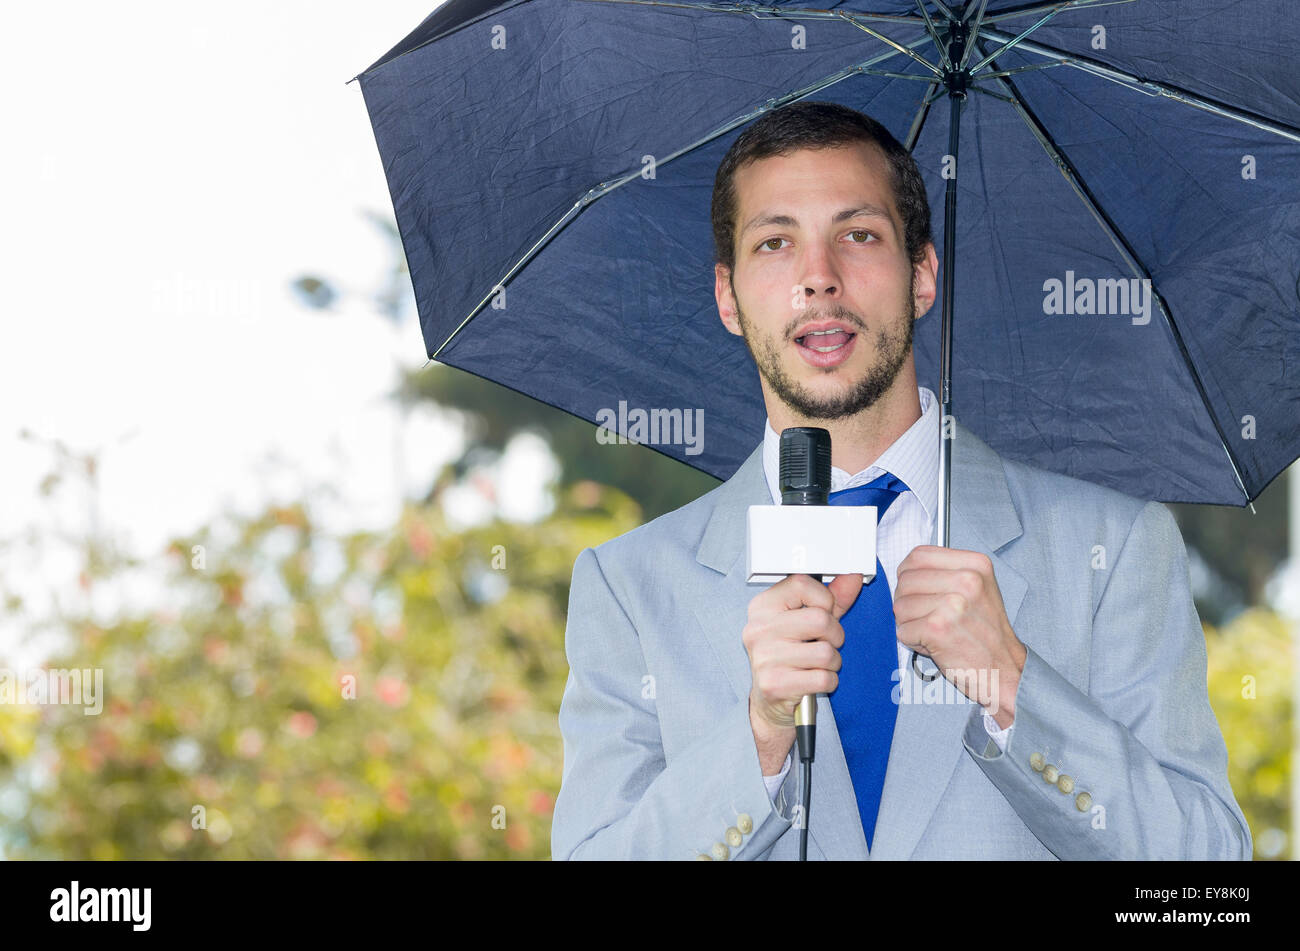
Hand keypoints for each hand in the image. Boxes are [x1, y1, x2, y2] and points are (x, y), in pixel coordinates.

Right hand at [743, 572, 862, 769]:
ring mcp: (764, 657)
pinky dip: (828, 681)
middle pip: (820, 619)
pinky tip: (814, 680)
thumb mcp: (808, 622)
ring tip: (818, 664)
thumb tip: (853, 576)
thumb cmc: (790, 656)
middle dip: (835, 634)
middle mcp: (758, 629)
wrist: (769, 702)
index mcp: (762, 607)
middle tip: (825, 643)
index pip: (802, 584)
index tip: (823, 612)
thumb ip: (832, 598)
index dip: (824, 599)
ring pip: (825, 652)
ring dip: (832, 661)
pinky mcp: (774, 684)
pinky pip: (823, 678)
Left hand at [893, 546, 1025, 727]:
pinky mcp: (938, 627)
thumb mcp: (978, 590)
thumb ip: (946, 574)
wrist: (1005, 671)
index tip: (914, 588)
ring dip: (909, 623)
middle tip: (925, 617)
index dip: (907, 573)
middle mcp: (967, 580)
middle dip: (907, 602)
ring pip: (900, 605)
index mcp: (976, 565)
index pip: (919, 555)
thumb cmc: (987, 635)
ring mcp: (952, 603)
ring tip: (933, 632)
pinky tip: (933, 645)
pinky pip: (903, 630)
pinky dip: (912, 641)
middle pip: (906, 580)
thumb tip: (907, 571)